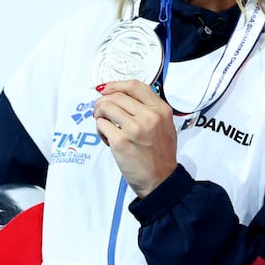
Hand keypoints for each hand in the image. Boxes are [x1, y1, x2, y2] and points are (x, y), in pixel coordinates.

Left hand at [93, 80, 178, 197]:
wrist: (160, 179)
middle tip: (101, 111)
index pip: (135, 86)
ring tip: (104, 124)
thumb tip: (120, 96)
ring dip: (99, 114)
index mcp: (161, 110)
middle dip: (103, 101)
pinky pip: (101, 125)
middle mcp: (150, 116)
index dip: (116, 85)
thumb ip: (148, 108)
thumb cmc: (160, 154)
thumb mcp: (164, 124)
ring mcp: (135, 128)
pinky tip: (107, 138)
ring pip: (106, 107)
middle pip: (117, 96)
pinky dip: (100, 129)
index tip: (106, 88)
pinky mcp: (121, 141)